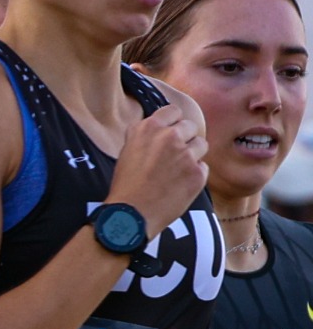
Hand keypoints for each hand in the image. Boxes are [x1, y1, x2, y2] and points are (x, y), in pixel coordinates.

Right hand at [107, 104, 208, 236]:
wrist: (130, 216)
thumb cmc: (125, 186)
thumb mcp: (126, 151)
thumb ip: (143, 134)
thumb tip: (155, 125)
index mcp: (149, 128)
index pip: (174, 111)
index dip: (172, 123)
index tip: (168, 135)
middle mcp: (170, 137)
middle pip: (190, 127)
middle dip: (183, 139)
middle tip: (172, 157)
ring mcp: (186, 155)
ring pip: (201, 145)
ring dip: (192, 155)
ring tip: (176, 172)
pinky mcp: (197, 174)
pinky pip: (203, 168)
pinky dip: (193, 176)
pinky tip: (178, 186)